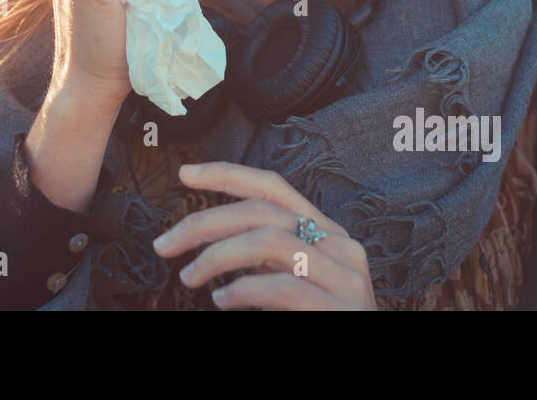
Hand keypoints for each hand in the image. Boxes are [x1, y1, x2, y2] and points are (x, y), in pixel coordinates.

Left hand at [152, 161, 377, 309]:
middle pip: (262, 212)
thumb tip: (214, 240)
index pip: (274, 187)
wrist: (372, 362)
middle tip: (164, 244)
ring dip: (217, 257)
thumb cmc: (320, 319)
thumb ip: (266, 257)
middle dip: (204, 222)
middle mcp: (341, 246)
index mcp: (327, 233)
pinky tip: (221, 301)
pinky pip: (283, 288)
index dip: (228, 174)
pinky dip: (243, 291)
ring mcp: (345, 278)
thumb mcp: (294, 279)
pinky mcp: (341, 310)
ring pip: (270, 242)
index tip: (185, 174)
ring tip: (190, 276)